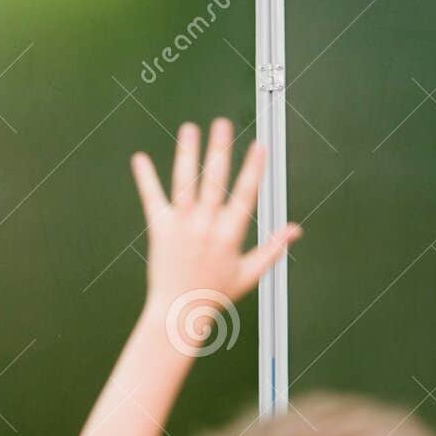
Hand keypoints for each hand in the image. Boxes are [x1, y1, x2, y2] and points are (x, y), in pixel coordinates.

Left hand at [131, 118, 300, 338]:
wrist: (179, 312)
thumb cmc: (215, 294)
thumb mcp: (249, 273)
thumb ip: (273, 249)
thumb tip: (296, 230)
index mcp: (229, 235)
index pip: (245, 195)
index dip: (253, 169)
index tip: (259, 146)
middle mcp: (205, 227)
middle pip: (214, 182)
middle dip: (219, 151)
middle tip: (222, 124)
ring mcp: (181, 227)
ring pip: (185, 184)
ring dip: (187, 154)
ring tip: (189, 129)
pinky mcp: (159, 230)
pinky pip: (152, 199)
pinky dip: (145, 179)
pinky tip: (139, 158)